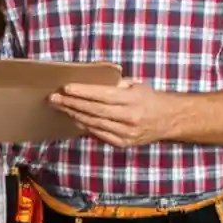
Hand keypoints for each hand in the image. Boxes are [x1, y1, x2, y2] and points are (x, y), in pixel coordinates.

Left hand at [49, 79, 180, 147]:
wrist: (169, 120)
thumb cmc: (148, 98)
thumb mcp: (136, 85)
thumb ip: (116, 83)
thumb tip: (92, 79)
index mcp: (132, 100)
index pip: (103, 95)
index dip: (83, 92)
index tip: (66, 88)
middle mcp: (129, 117)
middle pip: (95, 110)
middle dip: (72, 103)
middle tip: (54, 98)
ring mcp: (126, 133)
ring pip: (94, 123)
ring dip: (74, 114)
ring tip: (59, 106)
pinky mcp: (123, 143)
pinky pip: (99, 134)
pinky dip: (85, 125)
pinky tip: (74, 118)